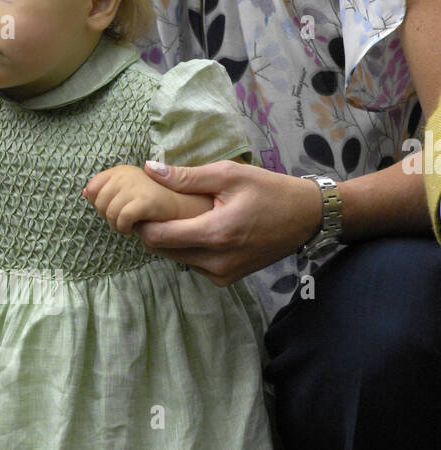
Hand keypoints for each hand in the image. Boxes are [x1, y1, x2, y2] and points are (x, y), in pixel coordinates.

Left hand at [82, 164, 183, 234]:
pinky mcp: (145, 200)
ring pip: (109, 213)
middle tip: (123, 220)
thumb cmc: (150, 204)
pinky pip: (122, 219)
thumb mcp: (125, 194)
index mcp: (120, 170)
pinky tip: (134, 228)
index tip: (113, 209)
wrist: (180, 209)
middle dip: (107, 217)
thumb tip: (85, 193)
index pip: (92, 187)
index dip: (98, 203)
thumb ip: (105, 192)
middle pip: (98, 202)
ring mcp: (136, 185)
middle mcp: (126, 174)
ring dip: (117, 226)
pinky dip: (125, 228)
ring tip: (129, 225)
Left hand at [134, 160, 321, 284]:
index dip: (143, 222)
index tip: (142, 206)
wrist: (306, 218)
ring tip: (179, 217)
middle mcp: (216, 262)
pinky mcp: (227, 279)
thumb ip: (187, 177)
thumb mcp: (230, 175)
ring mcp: (222, 274)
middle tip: (158, 209)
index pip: (158, 237)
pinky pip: (194, 265)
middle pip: (162, 251)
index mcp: (216, 234)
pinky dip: (189, 249)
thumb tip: (150, 169)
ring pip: (176, 259)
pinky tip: (198, 229)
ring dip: (171, 240)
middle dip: (154, 230)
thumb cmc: (270, 191)